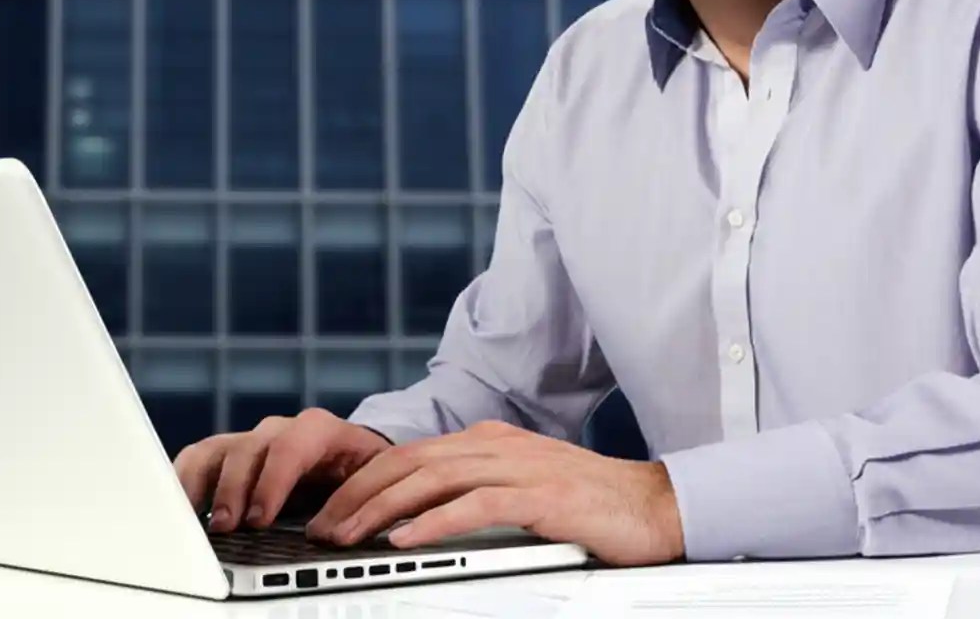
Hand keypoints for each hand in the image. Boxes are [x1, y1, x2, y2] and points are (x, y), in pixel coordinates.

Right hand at [174, 408, 391, 531]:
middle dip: (233, 490)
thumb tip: (334, 531)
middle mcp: (279, 431)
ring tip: (193, 520)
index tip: (259, 518)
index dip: (272, 482)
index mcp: (319, 431)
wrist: (352, 456)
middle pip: (247, 449)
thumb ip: (353, 499)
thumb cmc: (362, 470)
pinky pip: (199, 458)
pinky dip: (185, 482)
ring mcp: (251, 440)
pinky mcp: (229, 454)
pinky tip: (180, 508)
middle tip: (225, 527)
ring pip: (217, 451)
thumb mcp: (370, 480)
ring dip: (202, 486)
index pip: (290, 447)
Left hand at [305, 420, 684, 566]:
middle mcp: (496, 444)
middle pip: (409, 461)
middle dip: (358, 495)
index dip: (363, 481)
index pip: (409, 454)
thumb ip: (474, 489)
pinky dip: (435, 522)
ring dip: (383, 509)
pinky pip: (476, 505)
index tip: (331, 510)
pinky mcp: (541, 494)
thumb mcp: (519, 487)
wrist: (655, 505)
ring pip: (432, 479)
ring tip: (350, 536)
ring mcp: (519, 466)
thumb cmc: (587, 503)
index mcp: (487, 440)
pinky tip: (407, 541)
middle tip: (324, 527)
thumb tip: (417, 514)